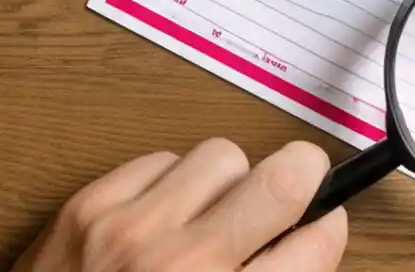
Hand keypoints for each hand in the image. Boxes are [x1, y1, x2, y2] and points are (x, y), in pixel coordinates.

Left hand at [12, 139, 346, 271]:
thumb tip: (308, 238)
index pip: (316, 242)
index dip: (328, 229)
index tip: (322, 226)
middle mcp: (184, 265)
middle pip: (284, 177)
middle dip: (302, 176)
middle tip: (296, 187)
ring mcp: (130, 229)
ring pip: (221, 155)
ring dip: (226, 181)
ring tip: (209, 213)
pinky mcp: (86, 207)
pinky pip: (160, 159)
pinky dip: (167, 183)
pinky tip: (158, 217)